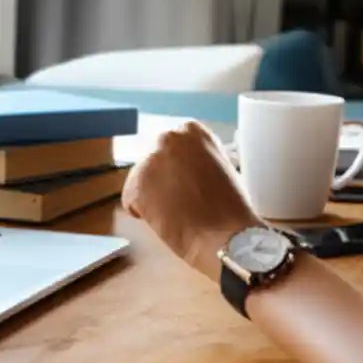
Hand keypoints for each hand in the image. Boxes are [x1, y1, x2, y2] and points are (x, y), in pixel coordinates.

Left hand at [121, 121, 260, 281]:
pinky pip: (131, 201)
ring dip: (154, 196)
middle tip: (180, 201)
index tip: (187, 183)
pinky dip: (144, 214)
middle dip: (163, 180)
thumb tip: (184, 169)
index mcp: (192, 130)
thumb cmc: (231, 205)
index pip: (172, 147)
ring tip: (176, 213)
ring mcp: (150, 160)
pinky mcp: (136, 185)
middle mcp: (168, 138)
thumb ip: (197, 159)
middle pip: (154, 161)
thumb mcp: (220, 166)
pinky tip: (165, 221)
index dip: (177, 169)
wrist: (225, 232)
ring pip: (142, 180)